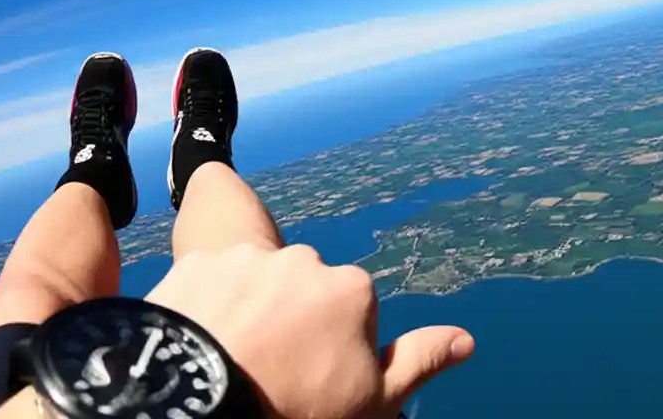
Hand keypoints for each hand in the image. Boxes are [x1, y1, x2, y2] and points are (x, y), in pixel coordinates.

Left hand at [145, 243, 474, 418]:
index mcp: (353, 288)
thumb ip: (419, 361)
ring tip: (231, 359)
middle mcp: (304, 261)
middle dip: (290, 321)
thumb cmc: (295, 409)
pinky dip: (204, 307)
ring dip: (245, 311)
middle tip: (269, 371)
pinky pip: (206, 282)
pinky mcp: (197, 267)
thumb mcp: (373, 400)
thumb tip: (465, 341)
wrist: (203, 406)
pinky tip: (200, 343)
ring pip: (253, 283)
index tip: (310, 380)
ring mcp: (248, 259)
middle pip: (301, 291)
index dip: (331, 350)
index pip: (350, 312)